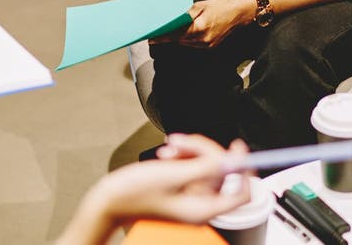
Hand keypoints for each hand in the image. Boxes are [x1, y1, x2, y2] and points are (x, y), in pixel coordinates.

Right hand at [76, 135, 251, 238]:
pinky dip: (181, 158)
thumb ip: (207, 167)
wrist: (108, 200)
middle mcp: (199, 206)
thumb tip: (233, 160)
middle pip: (220, 173)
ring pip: (204, 168)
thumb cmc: (134, 193)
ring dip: (190, 152)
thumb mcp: (174, 174)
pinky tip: (167, 154)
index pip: (241, 192)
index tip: (237, 146)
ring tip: (171, 148)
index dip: (243, 167)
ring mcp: (188, 198)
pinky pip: (190, 170)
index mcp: (203, 209)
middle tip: (186, 143)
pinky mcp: (178, 191)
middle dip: (205, 152)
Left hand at [153, 0, 254, 47]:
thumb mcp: (200, 5)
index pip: (177, 34)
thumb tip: (171, 18)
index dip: (163, 37)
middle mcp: (203, 39)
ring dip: (176, 40)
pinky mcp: (210, 47)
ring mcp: (207, 45)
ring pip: (186, 44)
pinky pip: (193, 44)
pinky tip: (179, 35)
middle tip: (154, 36)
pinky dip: (185, 40)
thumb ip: (185, 13)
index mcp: (200, 27)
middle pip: (180, 40)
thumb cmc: (219, 7)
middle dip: (167, 38)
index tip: (152, 39)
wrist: (238, 14)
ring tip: (164, 35)